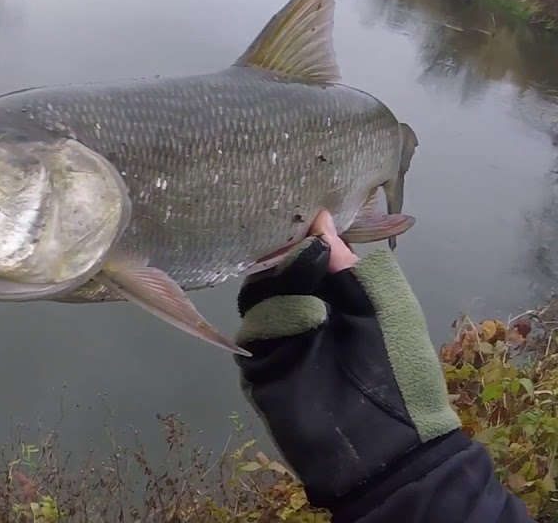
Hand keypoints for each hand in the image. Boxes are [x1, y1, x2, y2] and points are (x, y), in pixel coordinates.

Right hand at [234, 211, 462, 516]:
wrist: (388, 443)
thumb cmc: (399, 369)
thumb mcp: (381, 306)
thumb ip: (345, 264)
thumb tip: (318, 218)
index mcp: (333, 293)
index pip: (303, 252)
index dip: (299, 233)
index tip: (299, 211)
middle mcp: (300, 310)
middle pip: (272, 269)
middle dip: (284, 255)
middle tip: (294, 243)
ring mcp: (277, 338)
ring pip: (257, 295)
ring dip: (284, 283)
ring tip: (315, 289)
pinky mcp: (261, 364)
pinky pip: (255, 329)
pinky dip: (279, 316)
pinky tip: (308, 318)